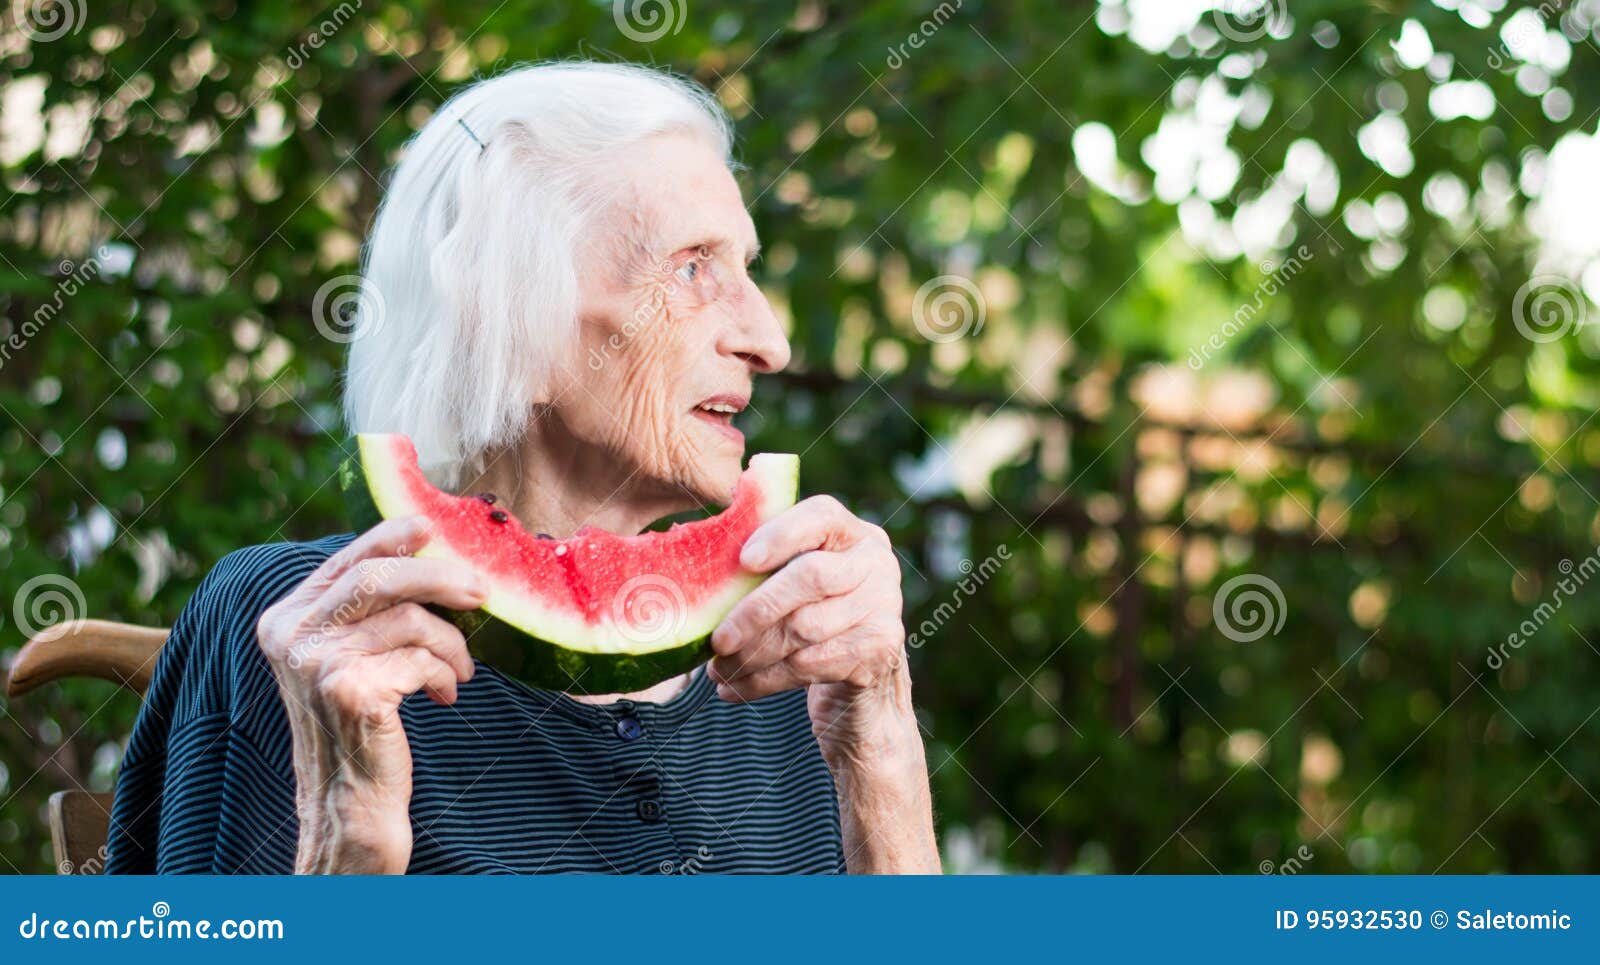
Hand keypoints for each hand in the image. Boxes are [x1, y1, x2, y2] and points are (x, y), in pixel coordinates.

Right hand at [255, 516, 486, 873]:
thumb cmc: (360, 722)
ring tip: (460, 671)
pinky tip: (444, 696)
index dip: (391, 537)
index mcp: (284, 619)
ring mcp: (316, 662)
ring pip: (409, 619)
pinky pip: (421, 659)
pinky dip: (445, 674)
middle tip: (481, 592)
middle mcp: (290, 636)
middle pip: (377, 577)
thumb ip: (363, 608)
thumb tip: (423, 548)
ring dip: (451, 644)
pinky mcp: (349, 689)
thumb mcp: (348, 656)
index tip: (431, 527)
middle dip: (439, 578)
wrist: (350, 800)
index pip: (344, 560)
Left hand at [708, 495, 915, 765]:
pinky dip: (765, 680)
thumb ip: (764, 564)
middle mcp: (876, 564)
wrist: (862, 688)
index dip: (781, 535)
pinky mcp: (880, 650)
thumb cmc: (812, 622)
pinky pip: (811, 664)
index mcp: (853, 534)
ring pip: (806, 627)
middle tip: (716, 640)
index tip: (743, 560)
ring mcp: (884, 607)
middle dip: (755, 610)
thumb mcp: (794, 585)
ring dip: (752, 653)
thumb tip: (696, 552)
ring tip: (717, 669)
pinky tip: (736, 688)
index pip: (822, 516)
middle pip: (811, 576)